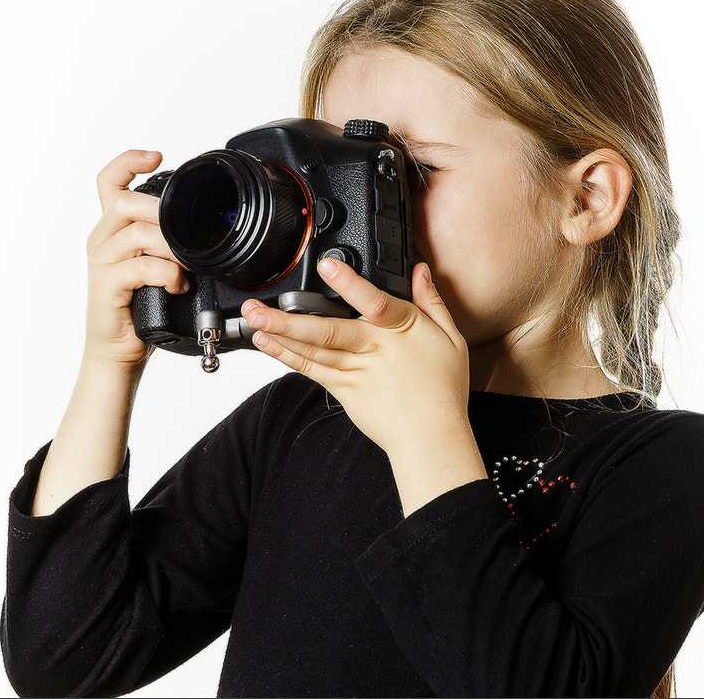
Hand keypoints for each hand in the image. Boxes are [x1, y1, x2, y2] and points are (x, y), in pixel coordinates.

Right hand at [83, 150, 188, 366]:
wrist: (120, 349)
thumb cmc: (140, 307)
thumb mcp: (156, 264)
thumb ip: (168, 240)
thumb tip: (203, 228)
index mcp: (112, 228)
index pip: (108, 181)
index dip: (129, 161)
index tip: (156, 156)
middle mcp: (102, 239)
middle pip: (125, 202)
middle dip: (162, 212)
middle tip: (186, 235)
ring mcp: (102, 262)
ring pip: (137, 233)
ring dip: (171, 247)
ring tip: (187, 266)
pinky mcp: (106, 285)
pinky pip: (140, 267)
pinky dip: (166, 273)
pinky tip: (176, 285)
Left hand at [241, 259, 475, 466]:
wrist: (432, 437)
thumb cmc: (442, 389)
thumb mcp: (449, 338)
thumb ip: (431, 301)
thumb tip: (419, 270)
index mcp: (401, 330)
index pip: (374, 302)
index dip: (350, 284)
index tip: (327, 265)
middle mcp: (374, 349)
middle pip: (328, 331)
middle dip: (289, 319)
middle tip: (259, 307)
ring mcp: (355, 372)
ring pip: (313, 350)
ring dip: (280, 334)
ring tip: (254, 319)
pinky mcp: (343, 390)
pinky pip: (311, 369)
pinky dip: (287, 355)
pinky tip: (267, 343)